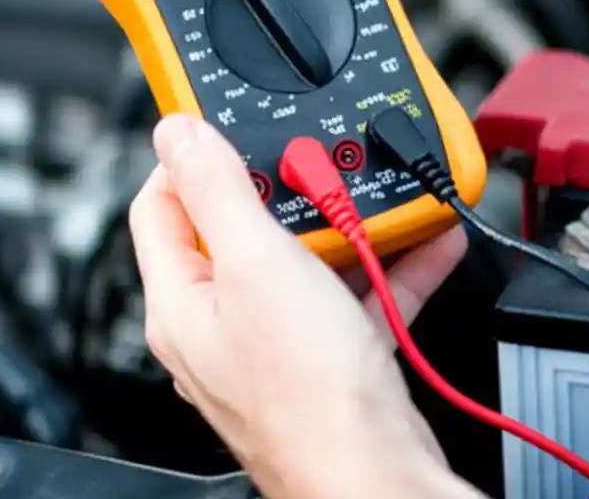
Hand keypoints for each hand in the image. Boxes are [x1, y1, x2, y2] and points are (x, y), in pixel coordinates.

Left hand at [129, 114, 481, 498]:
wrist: (374, 467)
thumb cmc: (307, 390)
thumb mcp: (258, 263)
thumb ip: (219, 189)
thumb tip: (177, 132)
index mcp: (182, 300)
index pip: (162, 205)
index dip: (193, 156)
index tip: (230, 125)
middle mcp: (223, 325)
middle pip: (244, 230)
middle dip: (292, 190)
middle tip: (323, 165)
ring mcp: (279, 345)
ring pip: (306, 263)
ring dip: (349, 226)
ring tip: (381, 199)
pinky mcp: (330, 360)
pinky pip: (354, 296)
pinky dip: (387, 266)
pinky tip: (425, 243)